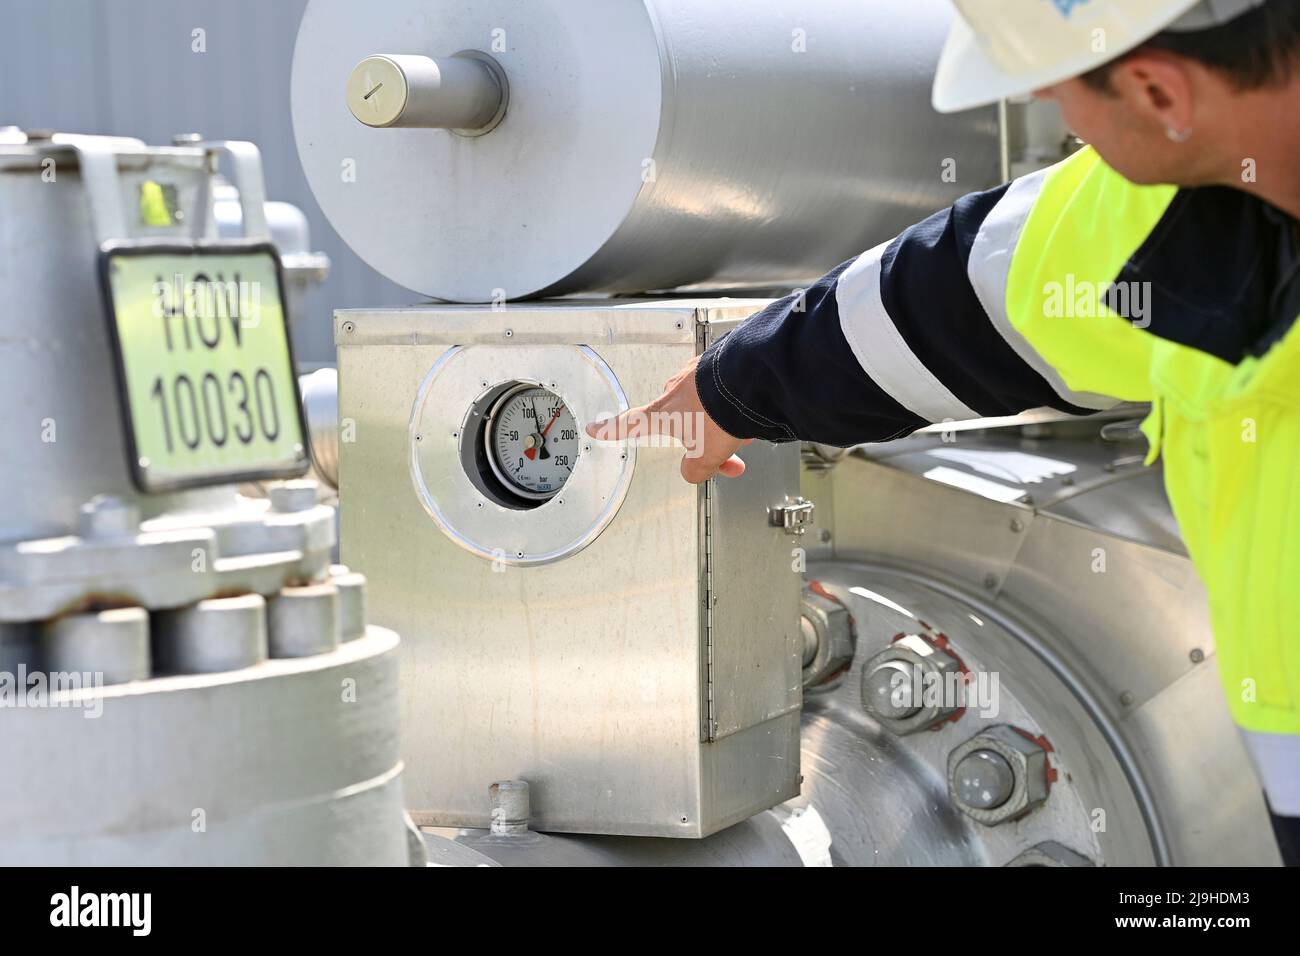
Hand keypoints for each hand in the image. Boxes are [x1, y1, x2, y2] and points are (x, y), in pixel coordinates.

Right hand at [585, 356, 752, 483]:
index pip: (630, 424)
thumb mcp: (707, 455)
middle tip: (728, 457)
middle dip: (704, 440)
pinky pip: (719, 389)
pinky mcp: (715, 362)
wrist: (749, 378)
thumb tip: (691, 473)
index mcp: (662, 413)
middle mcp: (674, 390)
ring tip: (746, 434)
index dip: (611, 429)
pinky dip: (732, 405)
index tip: (594, 428)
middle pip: (682, 421)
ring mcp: (694, 373)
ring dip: (723, 423)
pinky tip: (749, 413)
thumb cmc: (721, 415)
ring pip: (705, 407)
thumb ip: (695, 469)